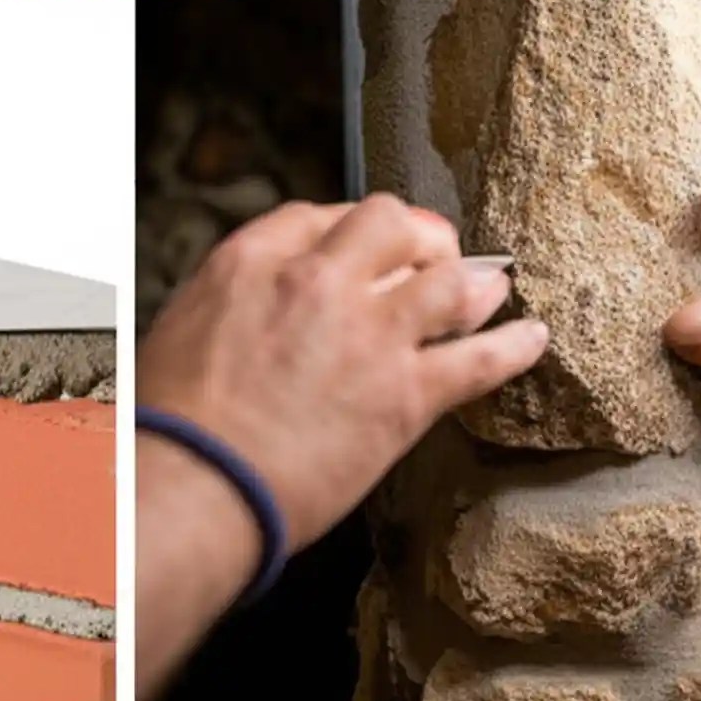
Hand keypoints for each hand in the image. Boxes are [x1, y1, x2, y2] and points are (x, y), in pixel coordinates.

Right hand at [137, 196, 549, 550]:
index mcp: (252, 262)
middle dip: (415, 236)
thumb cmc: (169, 426)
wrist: (193, 485)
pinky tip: (531, 339)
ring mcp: (368, 332)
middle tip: (428, 256)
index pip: (319, 216)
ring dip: (472, 283)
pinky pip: (479, 358)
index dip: (349, 229)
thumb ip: (229, 311)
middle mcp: (317, 280)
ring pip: (447, 278)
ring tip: (489, 290)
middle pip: (390, 222)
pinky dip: (513, 348)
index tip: (360, 248)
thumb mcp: (178, 336)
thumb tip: (247, 318)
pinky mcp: (405, 393)